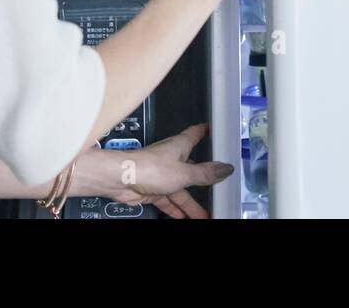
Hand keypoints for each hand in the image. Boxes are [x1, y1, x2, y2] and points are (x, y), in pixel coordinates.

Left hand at [103, 123, 231, 218]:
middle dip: (204, 179)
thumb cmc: (150, 168)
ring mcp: (162, 174)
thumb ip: (205, 173)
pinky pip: (168, 200)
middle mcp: (172, 158)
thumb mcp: (184, 173)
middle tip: (218, 188)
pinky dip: (175, 208)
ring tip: (204, 215)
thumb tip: (226, 168)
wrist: (121, 180)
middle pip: (192, 167)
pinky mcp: (153, 189)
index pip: (196, 134)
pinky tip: (182, 217)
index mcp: (180, 146)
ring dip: (191, 202)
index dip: (205, 132)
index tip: (215, 132)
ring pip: (181, 189)